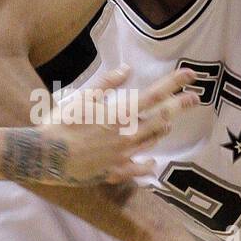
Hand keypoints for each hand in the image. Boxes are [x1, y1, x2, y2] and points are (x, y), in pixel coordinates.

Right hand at [6, 65, 196, 185]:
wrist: (45, 158)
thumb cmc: (59, 124)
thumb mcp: (80, 98)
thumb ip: (106, 84)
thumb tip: (127, 69)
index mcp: (119, 114)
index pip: (154, 95)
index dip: (174, 84)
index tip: (190, 75)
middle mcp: (126, 135)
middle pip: (161, 119)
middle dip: (179, 106)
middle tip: (195, 98)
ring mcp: (122, 155)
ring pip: (151, 141)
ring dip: (162, 130)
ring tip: (169, 124)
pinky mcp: (114, 171)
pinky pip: (138, 169)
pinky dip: (148, 164)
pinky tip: (153, 162)